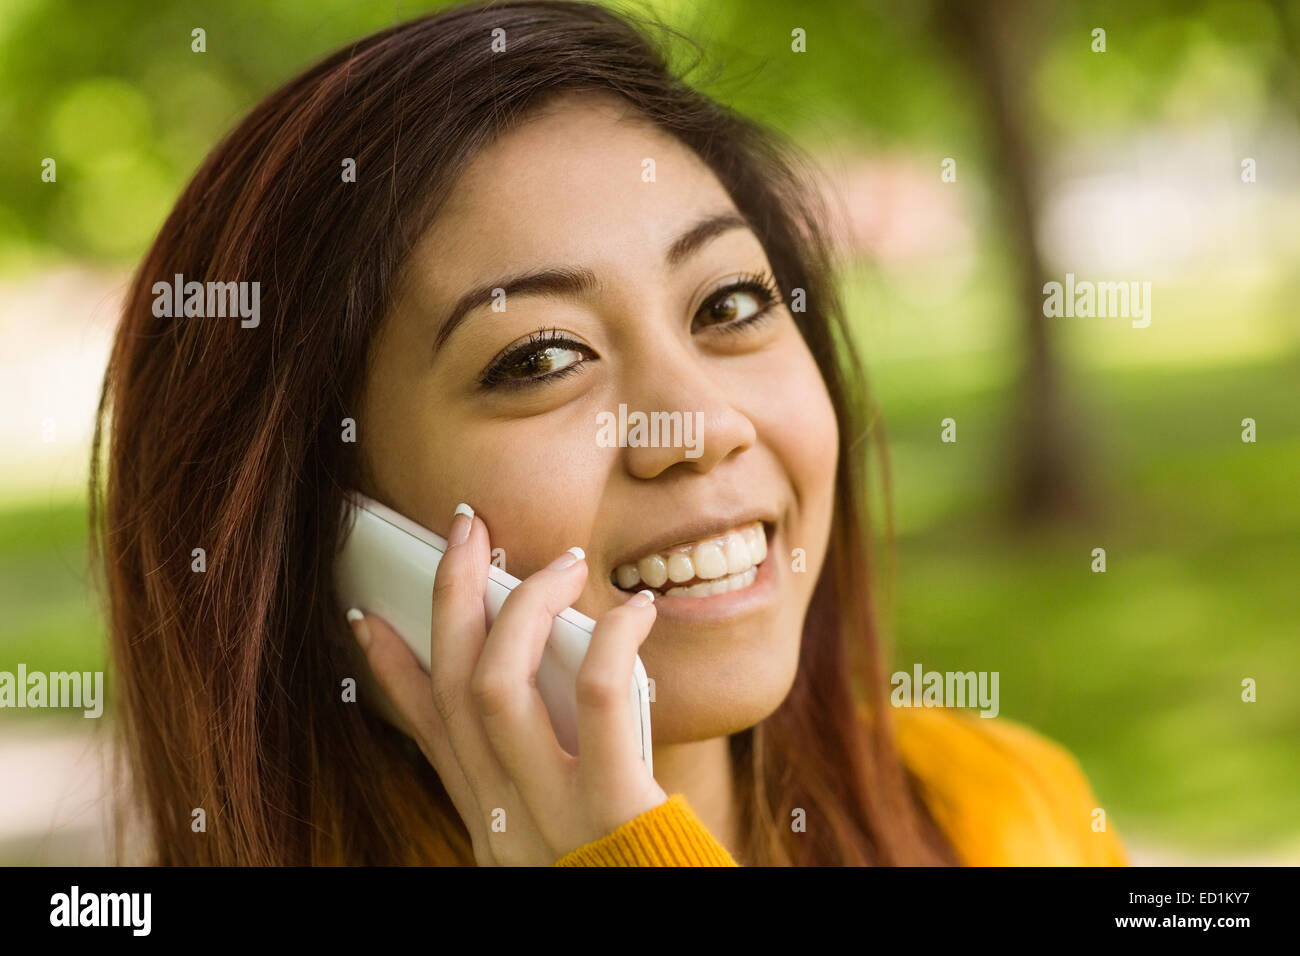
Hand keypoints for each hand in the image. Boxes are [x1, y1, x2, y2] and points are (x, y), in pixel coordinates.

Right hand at [346, 502, 666, 864]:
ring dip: (519, 608)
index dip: (392, 670)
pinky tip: (632, 612)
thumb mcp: (561, 836)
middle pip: (453, 692)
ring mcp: (555, 822)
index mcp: (493, 826)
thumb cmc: (636, 881)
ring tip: (562, 563)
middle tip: (469, 530)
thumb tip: (528, 687)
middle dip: (451, 597)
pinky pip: (596, 703)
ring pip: (495, 690)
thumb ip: (538, 773)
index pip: (426, 735)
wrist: (670, 946)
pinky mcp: (618, 815)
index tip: (365, 614)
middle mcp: (506, 825)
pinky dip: (606, 643)